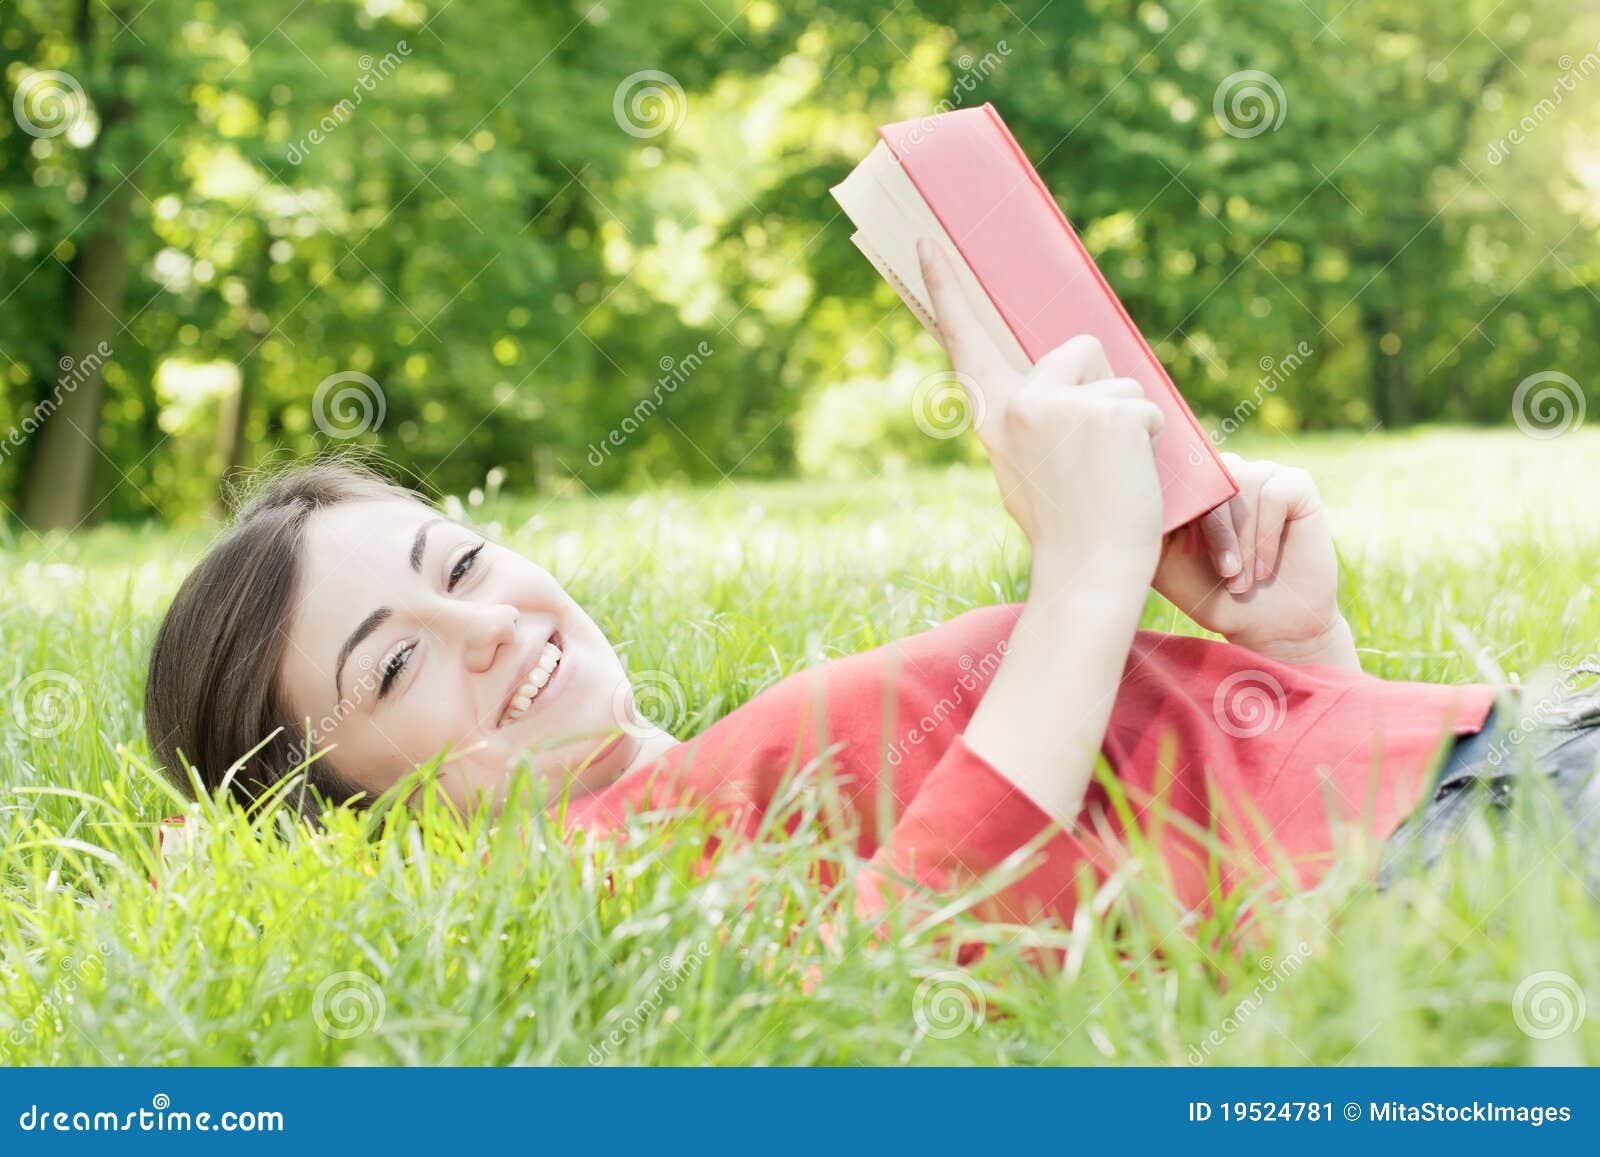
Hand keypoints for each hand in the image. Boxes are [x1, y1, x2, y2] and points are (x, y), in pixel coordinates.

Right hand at [917, 239, 1164, 584]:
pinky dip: (1150, 441)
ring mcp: (1061, 407)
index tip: (927, 241)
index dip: (947, 289)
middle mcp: (1019, 404)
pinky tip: (1128, 477)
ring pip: (1120, 383)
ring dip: (1129, 424)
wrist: (1088, 572)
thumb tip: (1060, 386)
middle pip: (1080, 351)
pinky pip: (1146, 407)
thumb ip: (1032, 421)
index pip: (966, 342)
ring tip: (1109, 475)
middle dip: (1101, 392)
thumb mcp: (1025, 467)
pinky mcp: (1107, 415)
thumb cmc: (1065, 528)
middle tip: (1093, 458)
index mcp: (994, 416)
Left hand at [1152, 453, 1351, 664]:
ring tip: (1243, 580)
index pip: (1175, 469)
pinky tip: (1265, 567)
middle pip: (1210, 477)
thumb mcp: (1163, 563)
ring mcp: (1261, 473)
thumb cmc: (1209, 594)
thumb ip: (1144, 528)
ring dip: (1243, 541)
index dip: (1181, 509)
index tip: (1187, 552)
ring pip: (1243, 485)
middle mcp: (1225, 471)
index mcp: (1190, 484)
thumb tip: (1122, 497)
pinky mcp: (1297, 484)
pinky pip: (1275, 494)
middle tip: (1225, 574)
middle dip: (1215, 532)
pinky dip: (1267, 536)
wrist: (1265, 624)